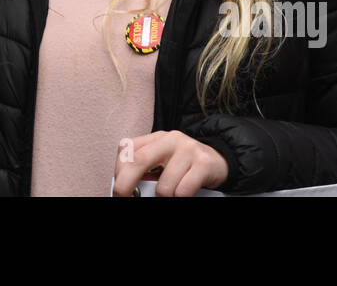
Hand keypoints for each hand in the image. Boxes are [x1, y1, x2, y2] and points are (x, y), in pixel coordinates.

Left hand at [113, 131, 228, 196]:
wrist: (219, 161)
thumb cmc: (185, 166)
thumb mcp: (163, 162)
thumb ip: (145, 169)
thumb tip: (126, 188)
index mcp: (156, 138)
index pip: (127, 148)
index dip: (118, 170)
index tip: (118, 188)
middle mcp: (170, 139)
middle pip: (138, 161)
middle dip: (125, 185)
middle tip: (124, 197)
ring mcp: (188, 149)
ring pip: (163, 186)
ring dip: (165, 196)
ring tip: (173, 192)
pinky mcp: (203, 163)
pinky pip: (182, 191)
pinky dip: (180, 197)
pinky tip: (185, 193)